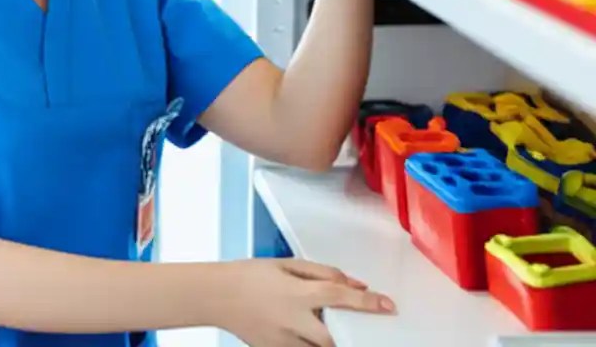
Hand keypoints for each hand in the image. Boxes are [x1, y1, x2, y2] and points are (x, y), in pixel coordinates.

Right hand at [216, 259, 393, 346]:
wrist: (216, 295)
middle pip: (333, 337)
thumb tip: (354, 284)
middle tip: (362, 330)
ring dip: (330, 343)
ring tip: (325, 329)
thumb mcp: (286, 264)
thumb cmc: (249, 275)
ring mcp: (282, 340)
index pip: (339, 297)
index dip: (368, 302)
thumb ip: (323, 273)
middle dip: (352, 336)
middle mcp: (291, 319)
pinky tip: (308, 335)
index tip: (388, 306)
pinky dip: (310, 346)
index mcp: (295, 292)